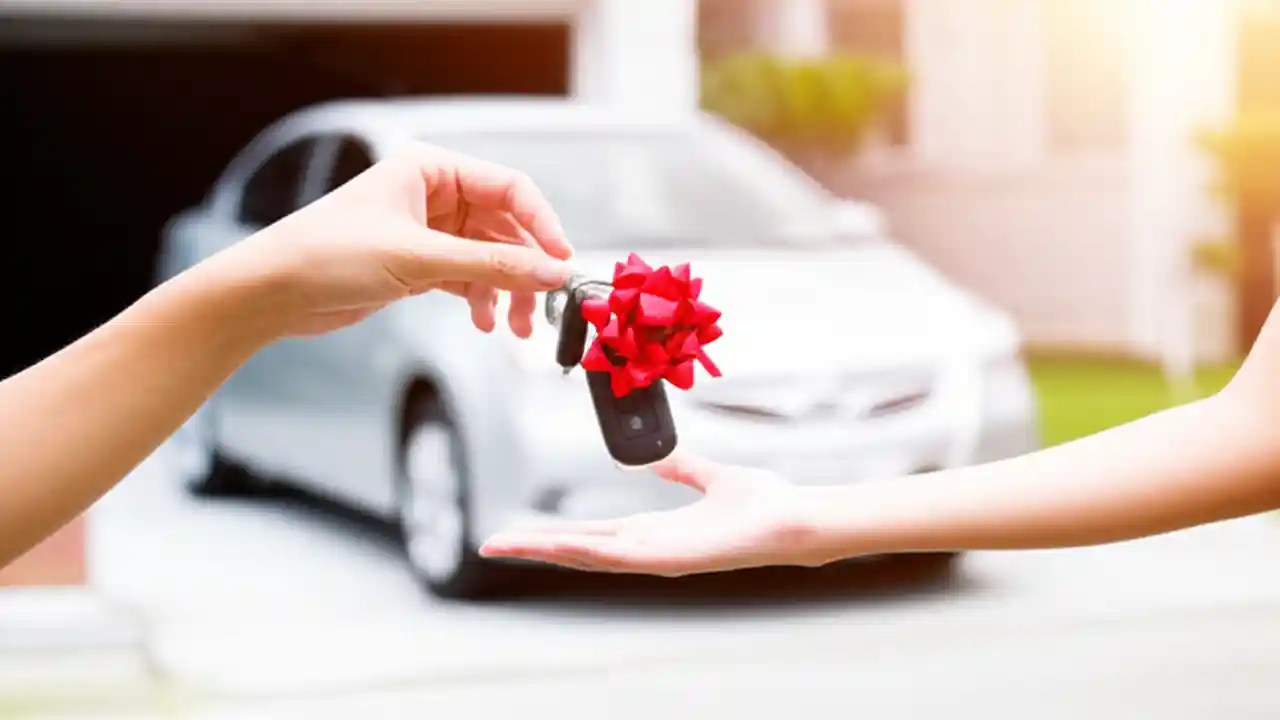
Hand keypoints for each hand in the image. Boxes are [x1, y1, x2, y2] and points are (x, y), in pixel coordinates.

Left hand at [218, 143, 573, 336]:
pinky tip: (485, 323)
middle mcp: (433, 195)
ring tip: (514, 329)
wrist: (273, 292)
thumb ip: (491, 266)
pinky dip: (481, 300)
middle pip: (505, 229)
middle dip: (524, 270)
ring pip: (490, 259)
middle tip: (542, 307)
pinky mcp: (418, 264)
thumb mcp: (418, 258)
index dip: (542, 224)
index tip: (561, 262)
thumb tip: (551, 273)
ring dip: (506, 292)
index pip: (510, 188)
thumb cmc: (327, 254)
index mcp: (432, 169)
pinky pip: (469, 279)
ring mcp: (428, 232)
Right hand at [480, 452, 830, 576]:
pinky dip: (582, 551)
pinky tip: (555, 546)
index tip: (521, 531)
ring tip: (502, 546)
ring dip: (545, 550)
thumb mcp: (711, 477)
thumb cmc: (762, 504)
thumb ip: (682, 468)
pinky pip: (619, 556)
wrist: (793, 519)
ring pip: (588, 555)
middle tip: (491, 544)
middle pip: (580, 548)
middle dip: (535, 546)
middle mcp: (650, 548)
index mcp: (655, 530)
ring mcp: (658, 558)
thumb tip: (654, 459)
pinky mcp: (672, 560)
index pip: (593, 533)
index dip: (556, 533)